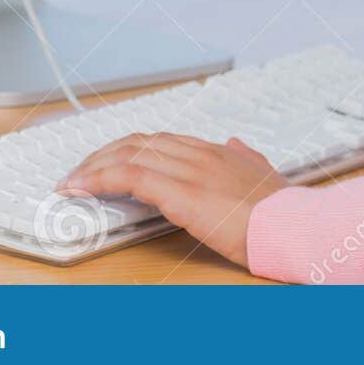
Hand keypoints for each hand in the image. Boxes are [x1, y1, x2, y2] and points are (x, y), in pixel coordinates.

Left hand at [58, 133, 292, 268]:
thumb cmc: (281, 211)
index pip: (160, 140)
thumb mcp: (265, 175)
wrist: (292, 224)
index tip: (107, 163)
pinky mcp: (181, 191)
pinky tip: (81, 187)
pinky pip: (129, 175)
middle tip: (80, 174)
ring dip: (92, 166)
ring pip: (128, 154)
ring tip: (71, 182)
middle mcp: (200, 154)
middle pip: (138, 142)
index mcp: (217, 152)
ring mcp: (190, 170)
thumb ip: (247, 158)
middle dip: (102, 155)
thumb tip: (237, 145)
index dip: (128, 149)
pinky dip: (98, 178)